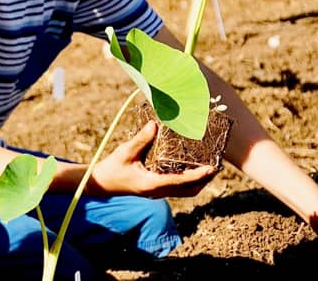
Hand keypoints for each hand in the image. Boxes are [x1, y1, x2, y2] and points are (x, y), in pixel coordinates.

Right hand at [91, 121, 216, 197]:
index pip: (181, 182)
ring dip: (198, 181)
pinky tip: (192, 167)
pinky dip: (188, 180)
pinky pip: (177, 188)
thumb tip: (155, 125)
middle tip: (217, 166)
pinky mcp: (155, 190)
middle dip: (204, 180)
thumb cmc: (112, 167)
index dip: (198, 175)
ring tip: (209, 167)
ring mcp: (157, 193)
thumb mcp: (125, 152)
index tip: (212, 168)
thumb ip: (141, 139)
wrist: (101, 184)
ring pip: (185, 191)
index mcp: (152, 184)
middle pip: (189, 190)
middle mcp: (157, 191)